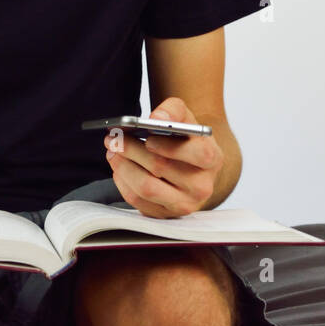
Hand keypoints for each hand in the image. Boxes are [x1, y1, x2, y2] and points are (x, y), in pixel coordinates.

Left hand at [104, 97, 221, 217]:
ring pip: (146, 187)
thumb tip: (157, 118)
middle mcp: (201, 186)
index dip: (170, 147)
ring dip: (123, 166)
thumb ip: (174, 110)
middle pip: (162, 168)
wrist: (192, 170)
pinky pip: (137, 201)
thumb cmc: (187, 140)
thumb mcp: (187, 120)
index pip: (198, 154)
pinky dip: (123, 182)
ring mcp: (184, 204)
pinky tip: (119, 168)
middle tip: (114, 138)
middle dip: (132, 150)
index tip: (148, 139)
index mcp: (212, 159)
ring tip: (112, 151)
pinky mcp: (165, 214)